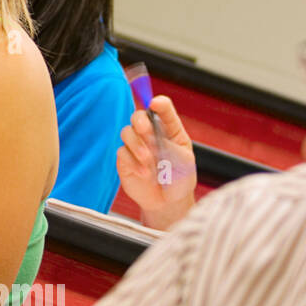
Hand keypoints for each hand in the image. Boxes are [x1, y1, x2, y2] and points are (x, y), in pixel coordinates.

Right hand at [115, 94, 196, 228]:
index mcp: (169, 130)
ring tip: (148, 160)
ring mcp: (136, 146)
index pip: (163, 110)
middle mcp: (150, 134)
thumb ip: (168, 146)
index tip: (156, 103)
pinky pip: (122, 153)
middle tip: (146, 132)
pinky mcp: (125, 160)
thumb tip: (151, 137)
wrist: (168, 202)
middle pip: (138, 116)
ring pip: (126, 132)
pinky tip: (144, 173)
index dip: (159, 104)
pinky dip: (133, 162)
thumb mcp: (183, 160)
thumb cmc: (180, 178)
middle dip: (140, 122)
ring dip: (137, 144)